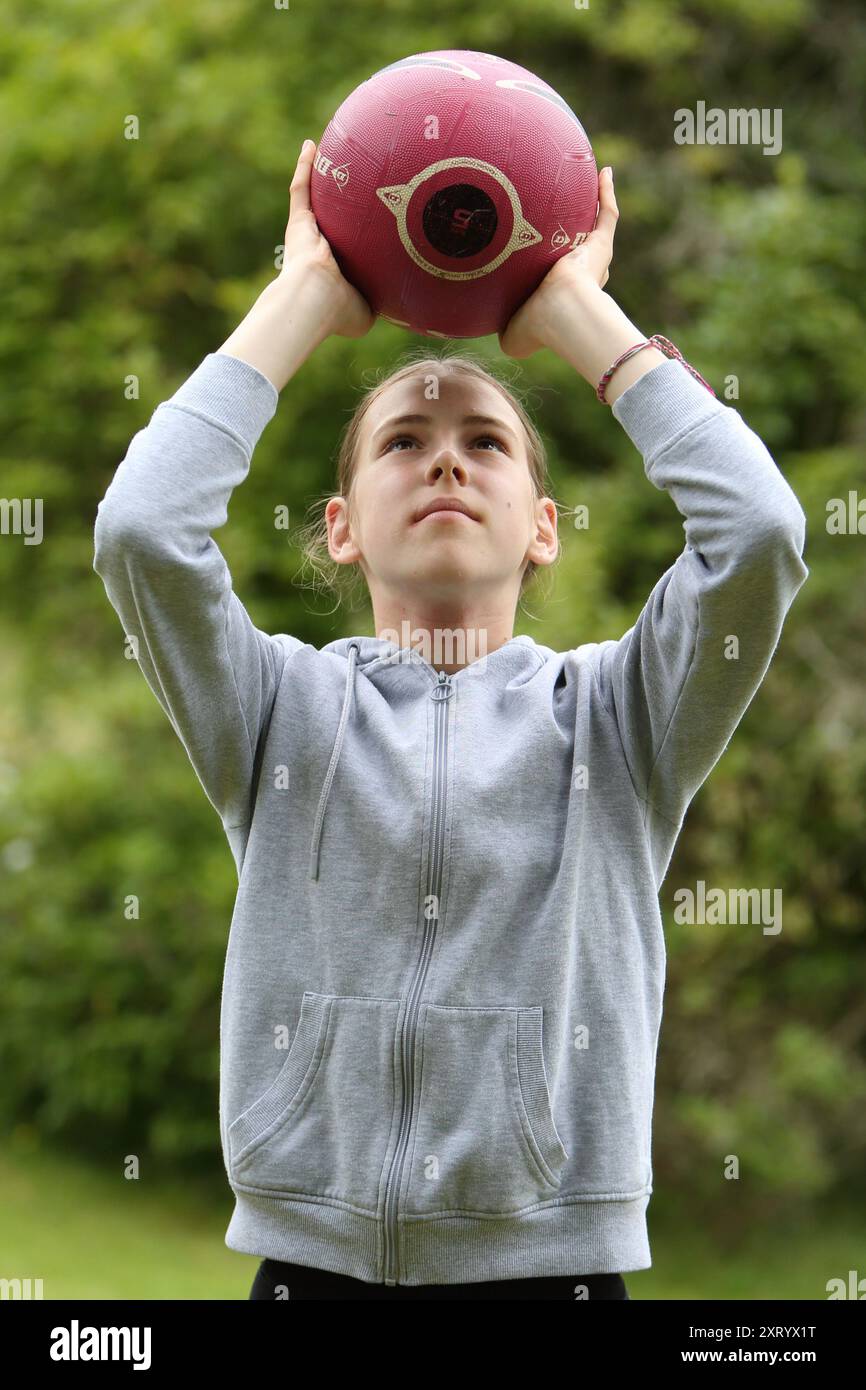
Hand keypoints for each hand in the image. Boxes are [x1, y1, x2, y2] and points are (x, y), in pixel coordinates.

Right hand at [280, 139, 375, 339]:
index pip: (344, 248)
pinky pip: (301, 188)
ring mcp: (306, 233)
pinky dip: (304, 166)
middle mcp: (317, 248)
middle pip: (328, 218)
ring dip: (317, 176)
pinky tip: (310, 145)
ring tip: (326, 152)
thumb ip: (380, 302)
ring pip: (313, 198)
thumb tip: (399, 305)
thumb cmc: (339, 310)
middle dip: (334, 203)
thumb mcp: (366, 310)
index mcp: (332, 269)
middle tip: (349, 181)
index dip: (352, 237)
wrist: (314, 300)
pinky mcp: (298, 222)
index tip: (364, 225)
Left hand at [498, 166, 618, 359]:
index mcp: (565, 298)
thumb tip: (488, 325)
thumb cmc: (537, 326)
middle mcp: (584, 278)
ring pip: (595, 229)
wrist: (561, 312)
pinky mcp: (601, 245)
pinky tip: (603, 171)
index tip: (545, 266)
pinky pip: (607, 214)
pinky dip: (607, 193)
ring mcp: (594, 259)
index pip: (565, 284)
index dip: (558, 277)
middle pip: (583, 256)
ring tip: (589, 186)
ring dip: (595, 209)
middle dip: (579, 242)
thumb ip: (502, 325)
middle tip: (567, 224)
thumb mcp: (513, 334)